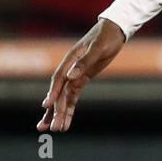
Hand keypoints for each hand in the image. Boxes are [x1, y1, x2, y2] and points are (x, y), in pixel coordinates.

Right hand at [37, 18, 125, 132]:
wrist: (114, 30)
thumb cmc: (106, 36)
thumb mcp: (98, 47)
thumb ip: (84, 62)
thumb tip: (71, 76)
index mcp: (70, 60)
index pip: (59, 78)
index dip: (53, 92)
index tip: (46, 105)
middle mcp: (69, 69)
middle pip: (59, 93)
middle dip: (54, 111)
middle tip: (49, 128)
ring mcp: (75, 75)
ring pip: (64, 98)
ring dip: (59, 114)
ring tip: (55, 130)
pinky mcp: (82, 79)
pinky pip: (73, 97)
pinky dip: (70, 109)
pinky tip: (66, 122)